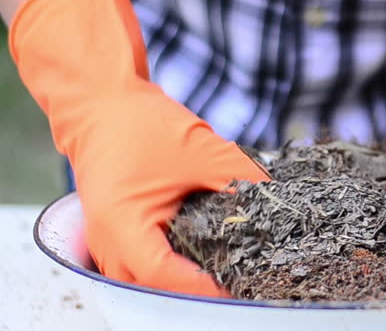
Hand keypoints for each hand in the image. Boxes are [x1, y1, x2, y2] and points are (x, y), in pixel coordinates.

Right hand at [9, 0, 269, 295]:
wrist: (102, 99)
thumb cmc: (143, 123)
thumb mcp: (203, 152)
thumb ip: (242, 180)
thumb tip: (277, 204)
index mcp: (122, 224)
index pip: (162, 275)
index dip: (200, 287)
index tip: (234, 288)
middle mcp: (106, 240)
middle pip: (148, 287)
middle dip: (189, 291)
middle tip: (230, 285)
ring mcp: (103, 237)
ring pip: (139, 279)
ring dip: (174, 281)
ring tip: (216, 275)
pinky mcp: (112, 229)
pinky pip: (135, 261)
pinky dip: (163, 264)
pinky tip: (195, 258)